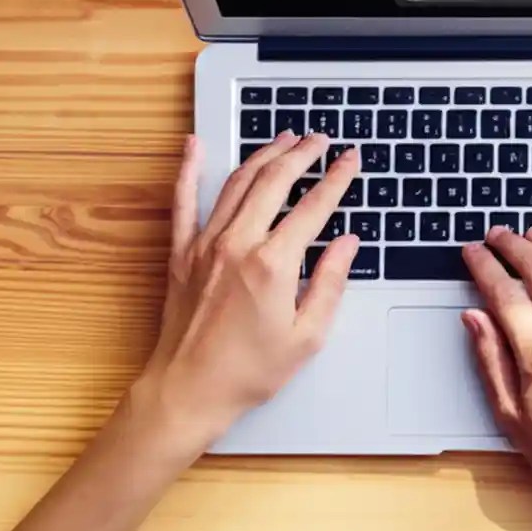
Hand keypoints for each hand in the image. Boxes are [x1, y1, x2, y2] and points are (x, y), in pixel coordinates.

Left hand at [132, 132, 360, 451]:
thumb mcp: (307, 336)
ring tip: (283, 138)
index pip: (313, 207)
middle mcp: (238, 245)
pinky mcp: (182, 253)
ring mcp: (205, 245)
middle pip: (274, 182)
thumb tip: (347, 244)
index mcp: (273, 265)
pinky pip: (184, 201)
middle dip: (302, 154)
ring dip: (263, 155)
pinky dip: (188, 169)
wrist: (188, 391)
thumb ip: (329, 283)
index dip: (337, 178)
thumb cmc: (247, 372)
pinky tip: (194, 146)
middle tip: (320, 140)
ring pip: (237, 183)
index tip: (350, 160)